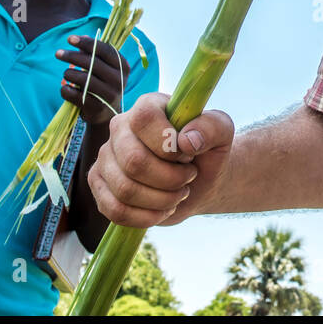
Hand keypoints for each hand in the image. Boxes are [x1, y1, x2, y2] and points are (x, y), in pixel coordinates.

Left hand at [55, 34, 129, 126]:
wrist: (107, 114)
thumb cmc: (103, 84)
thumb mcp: (104, 68)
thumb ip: (93, 52)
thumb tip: (80, 37)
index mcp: (123, 67)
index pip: (105, 50)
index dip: (87, 43)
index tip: (70, 39)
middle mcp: (119, 80)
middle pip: (92, 63)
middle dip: (72, 56)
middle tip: (58, 53)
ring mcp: (109, 95)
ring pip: (82, 78)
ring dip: (69, 73)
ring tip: (67, 74)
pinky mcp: (96, 108)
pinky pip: (74, 95)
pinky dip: (65, 90)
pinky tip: (65, 88)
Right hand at [88, 92, 233, 227]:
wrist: (199, 180)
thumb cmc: (207, 150)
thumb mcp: (222, 132)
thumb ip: (212, 126)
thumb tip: (187, 140)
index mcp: (147, 106)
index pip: (144, 119)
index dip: (169, 144)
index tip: (188, 153)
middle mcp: (119, 128)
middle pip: (134, 161)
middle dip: (170, 179)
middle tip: (188, 177)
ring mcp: (106, 158)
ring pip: (125, 190)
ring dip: (162, 199)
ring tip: (178, 193)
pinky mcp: (100, 186)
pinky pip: (115, 210)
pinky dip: (146, 217)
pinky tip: (163, 209)